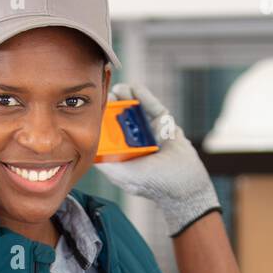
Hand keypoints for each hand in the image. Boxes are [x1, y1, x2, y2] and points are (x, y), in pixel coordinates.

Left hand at [97, 83, 220, 237]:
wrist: (183, 184)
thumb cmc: (152, 183)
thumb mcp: (122, 176)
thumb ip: (105, 164)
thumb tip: (89, 152)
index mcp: (124, 152)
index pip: (110, 132)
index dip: (102, 119)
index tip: (95, 108)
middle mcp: (136, 140)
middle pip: (122, 117)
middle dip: (114, 104)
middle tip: (106, 93)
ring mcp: (150, 130)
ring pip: (137, 109)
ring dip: (127, 96)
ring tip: (119, 88)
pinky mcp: (165, 124)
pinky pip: (154, 107)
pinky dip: (145, 97)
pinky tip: (135, 88)